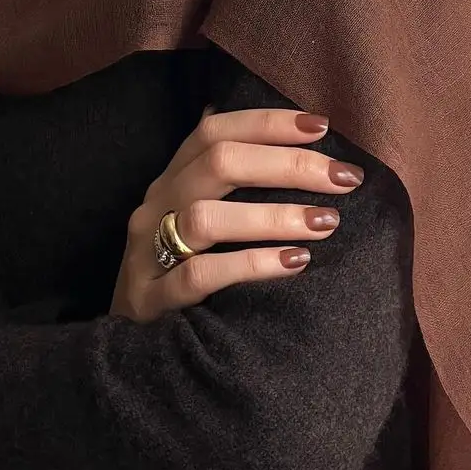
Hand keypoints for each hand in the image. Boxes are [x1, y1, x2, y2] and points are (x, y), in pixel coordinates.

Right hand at [109, 103, 364, 323]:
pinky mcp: (151, 299)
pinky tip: (295, 263)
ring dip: (272, 215)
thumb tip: (275, 129)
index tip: (321, 127)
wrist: (127, 346)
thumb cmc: (176, 271)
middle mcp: (156, 205)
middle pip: (217, 163)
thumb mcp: (190, 216)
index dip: (266, 123)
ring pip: (206, 217)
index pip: (213, 132)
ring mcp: (148, 252)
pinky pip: (200, 275)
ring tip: (325, 222)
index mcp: (170, 180)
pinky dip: (250, 265)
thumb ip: (223, 177)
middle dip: (287, 164)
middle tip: (344, 178)